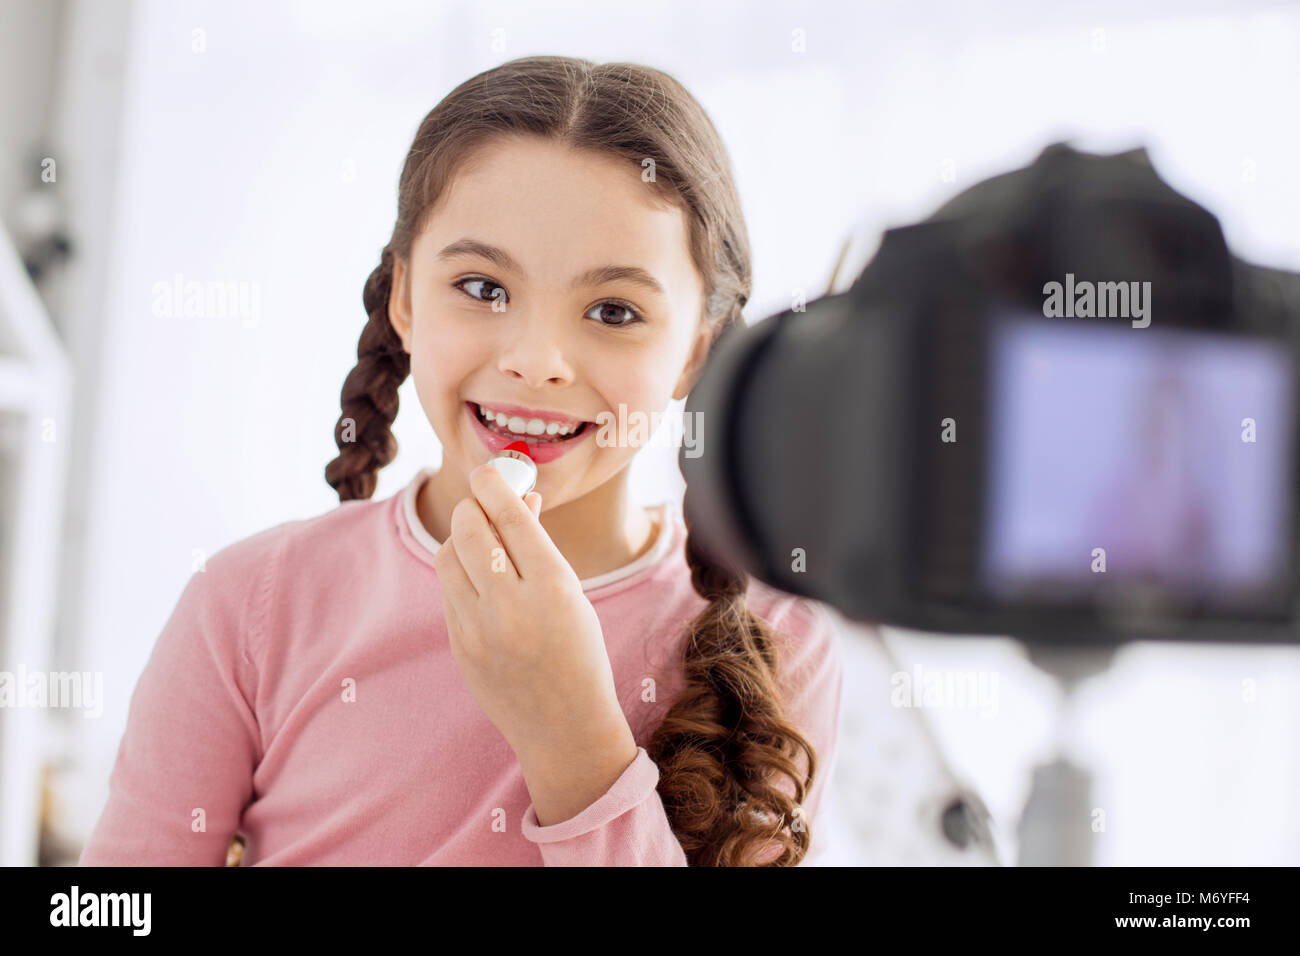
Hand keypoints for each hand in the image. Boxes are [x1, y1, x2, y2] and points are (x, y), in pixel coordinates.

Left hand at [432, 462, 633, 770]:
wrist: (564, 726)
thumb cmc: (578, 651)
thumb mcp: (572, 594)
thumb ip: (540, 546)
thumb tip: (519, 496)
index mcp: (552, 586)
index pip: (509, 516)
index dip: (494, 485)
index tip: (488, 471)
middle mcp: (511, 605)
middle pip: (469, 528)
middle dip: (473, 506)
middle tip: (482, 503)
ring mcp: (478, 628)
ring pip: (448, 555)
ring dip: (461, 537)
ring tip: (482, 542)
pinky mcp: (458, 645)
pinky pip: (448, 590)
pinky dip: (461, 573)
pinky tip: (481, 580)